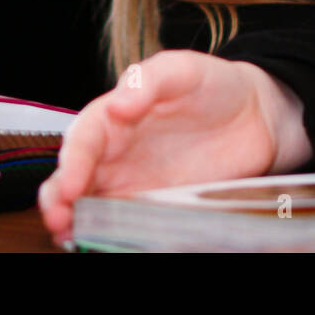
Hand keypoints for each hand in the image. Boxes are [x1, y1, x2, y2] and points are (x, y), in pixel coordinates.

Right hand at [37, 50, 300, 246]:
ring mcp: (135, 184)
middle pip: (74, 178)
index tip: (70, 186)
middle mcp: (116, 154)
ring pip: (92, 205)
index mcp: (113, 117)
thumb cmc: (213, 84)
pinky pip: (127, 224)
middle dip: (58, 199)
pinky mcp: (158, 208)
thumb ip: (148, 80)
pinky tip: (101, 245)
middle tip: (58, 219)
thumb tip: (117, 104)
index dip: (72, 163)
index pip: (82, 140)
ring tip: (70, 238)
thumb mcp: (182, 69)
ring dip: (75, 222)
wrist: (256, 116)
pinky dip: (109, 236)